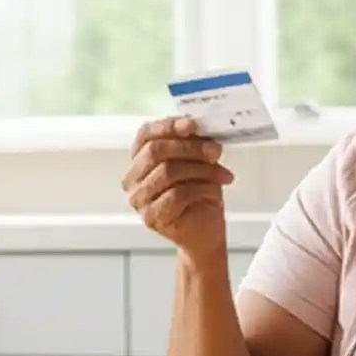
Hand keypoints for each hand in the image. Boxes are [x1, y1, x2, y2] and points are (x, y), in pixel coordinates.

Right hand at [123, 117, 234, 260]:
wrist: (205, 230)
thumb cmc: (200, 193)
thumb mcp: (198, 161)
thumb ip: (192, 143)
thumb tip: (196, 126)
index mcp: (140, 159)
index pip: (145, 134)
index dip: (167, 126)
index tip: (192, 125)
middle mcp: (132, 178)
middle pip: (156, 151)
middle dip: (190, 147)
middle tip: (216, 150)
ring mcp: (139, 199)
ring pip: (167, 171)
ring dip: (201, 169)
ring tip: (222, 174)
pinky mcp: (151, 217)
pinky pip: (176, 194)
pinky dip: (200, 189)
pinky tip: (214, 192)